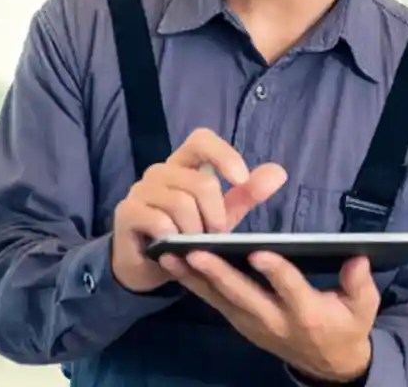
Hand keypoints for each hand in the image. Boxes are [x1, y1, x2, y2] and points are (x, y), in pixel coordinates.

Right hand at [110, 128, 286, 292]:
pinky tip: (172, 248)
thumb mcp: (220, 216)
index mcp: (183, 165)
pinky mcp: (127, 212)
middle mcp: (160, 171)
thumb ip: (246, 195)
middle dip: (215, 215)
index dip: (224, 155)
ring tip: (192, 245)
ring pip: (182, 203)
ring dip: (195, 232)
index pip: (201, 140)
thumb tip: (280, 172)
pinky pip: (159, 220)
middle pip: (201, 181)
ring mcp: (141, 190)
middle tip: (213, 236)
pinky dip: (173, 238)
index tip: (241, 179)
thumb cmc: (184, 236)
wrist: (146, 267)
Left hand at [160, 251, 379, 383]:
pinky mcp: (241, 323)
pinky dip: (194, 285)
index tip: (259, 252)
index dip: (275, 271)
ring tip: (170, 255)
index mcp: (307, 313)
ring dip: (194, 277)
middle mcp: (275, 320)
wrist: (328, 366)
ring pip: (220, 299)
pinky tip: (175, 265)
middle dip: (218, 273)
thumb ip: (359, 283)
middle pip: (244, 295)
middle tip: (195, 251)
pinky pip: (214, 303)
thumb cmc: (346, 327)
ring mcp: (253, 325)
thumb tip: (357, 257)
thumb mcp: (363, 308)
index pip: (290, 289)